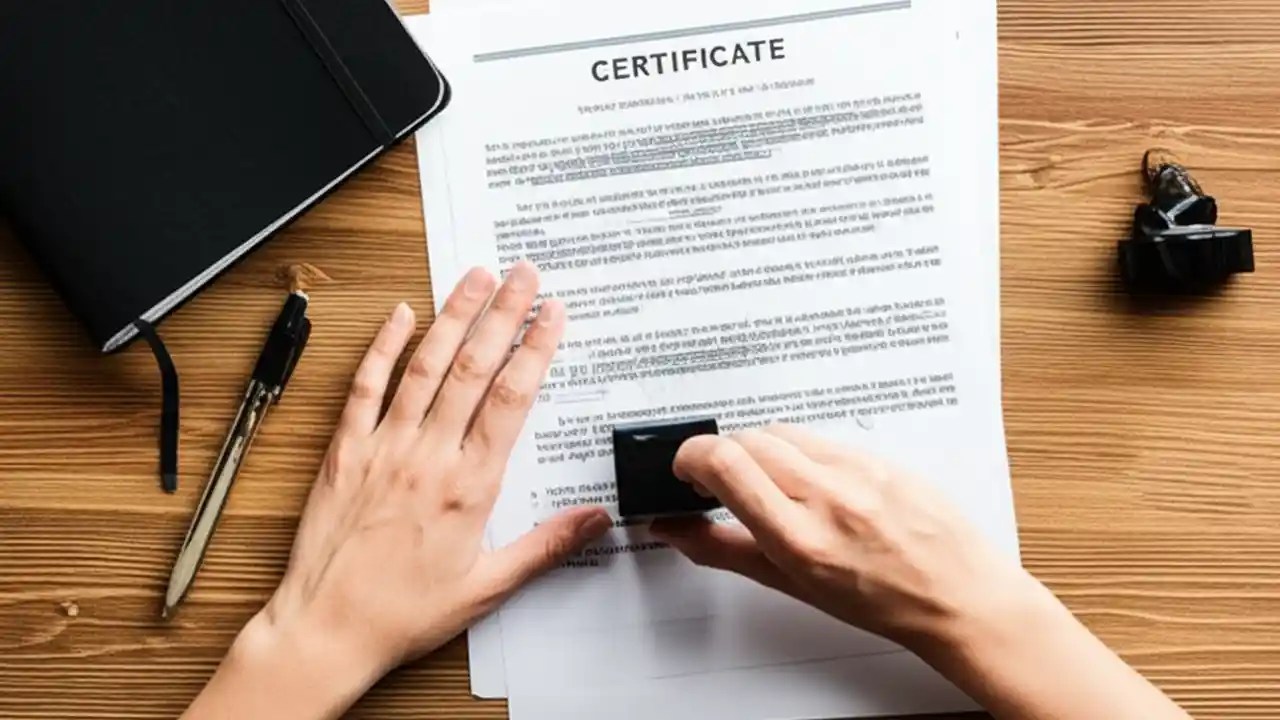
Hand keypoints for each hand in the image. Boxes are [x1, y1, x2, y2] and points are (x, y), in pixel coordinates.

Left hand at [185, 263, 610, 719]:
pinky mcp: (345, 451)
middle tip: (524, 274)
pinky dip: (383, 347)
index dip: (536, 348)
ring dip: (453, 316)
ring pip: (425, 365)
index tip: (552, 314)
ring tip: (475, 277)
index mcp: (470, 486)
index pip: (512, 398)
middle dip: (503, 313)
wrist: (328, 628)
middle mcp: (429, 455)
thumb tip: (596, 519)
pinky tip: (400, 314)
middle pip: (475, 368)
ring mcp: (384, 447)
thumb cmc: (404, 612)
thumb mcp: (488, 586)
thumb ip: (545, 547)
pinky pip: (366, 387)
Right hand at [651, 424, 1030, 653]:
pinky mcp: (878, 455)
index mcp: (800, 538)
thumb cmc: (881, 602)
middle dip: (720, 453)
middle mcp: (828, 497)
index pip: (726, 464)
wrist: (956, 594)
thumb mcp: (791, 585)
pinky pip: (819, 437)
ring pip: (780, 431)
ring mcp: (857, 470)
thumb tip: (675, 529)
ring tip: (765, 481)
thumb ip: (723, 550)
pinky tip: (807, 479)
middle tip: (716, 479)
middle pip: (746, 439)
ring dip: (757, 449)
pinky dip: (798, 451)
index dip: (691, 457)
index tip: (686, 470)